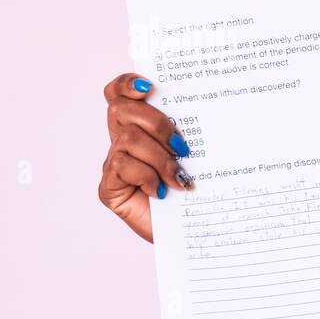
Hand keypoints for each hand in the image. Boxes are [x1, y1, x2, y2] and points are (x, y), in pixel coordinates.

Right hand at [98, 73, 194, 242]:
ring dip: (161, 157)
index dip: (127, 84)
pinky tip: (162, 191)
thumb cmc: (197, 193)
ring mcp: (114, 164)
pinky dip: (148, 176)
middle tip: (183, 147)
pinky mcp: (109, 188)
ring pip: (128, 139)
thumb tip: (210, 107)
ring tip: (180, 178)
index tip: (151, 87)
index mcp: (141, 128)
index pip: (120, 94)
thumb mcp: (199, 157)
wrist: (194, 234)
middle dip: (157, 123)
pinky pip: (123, 166)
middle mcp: (123, 142)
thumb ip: (192, 133)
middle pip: (122, 110)